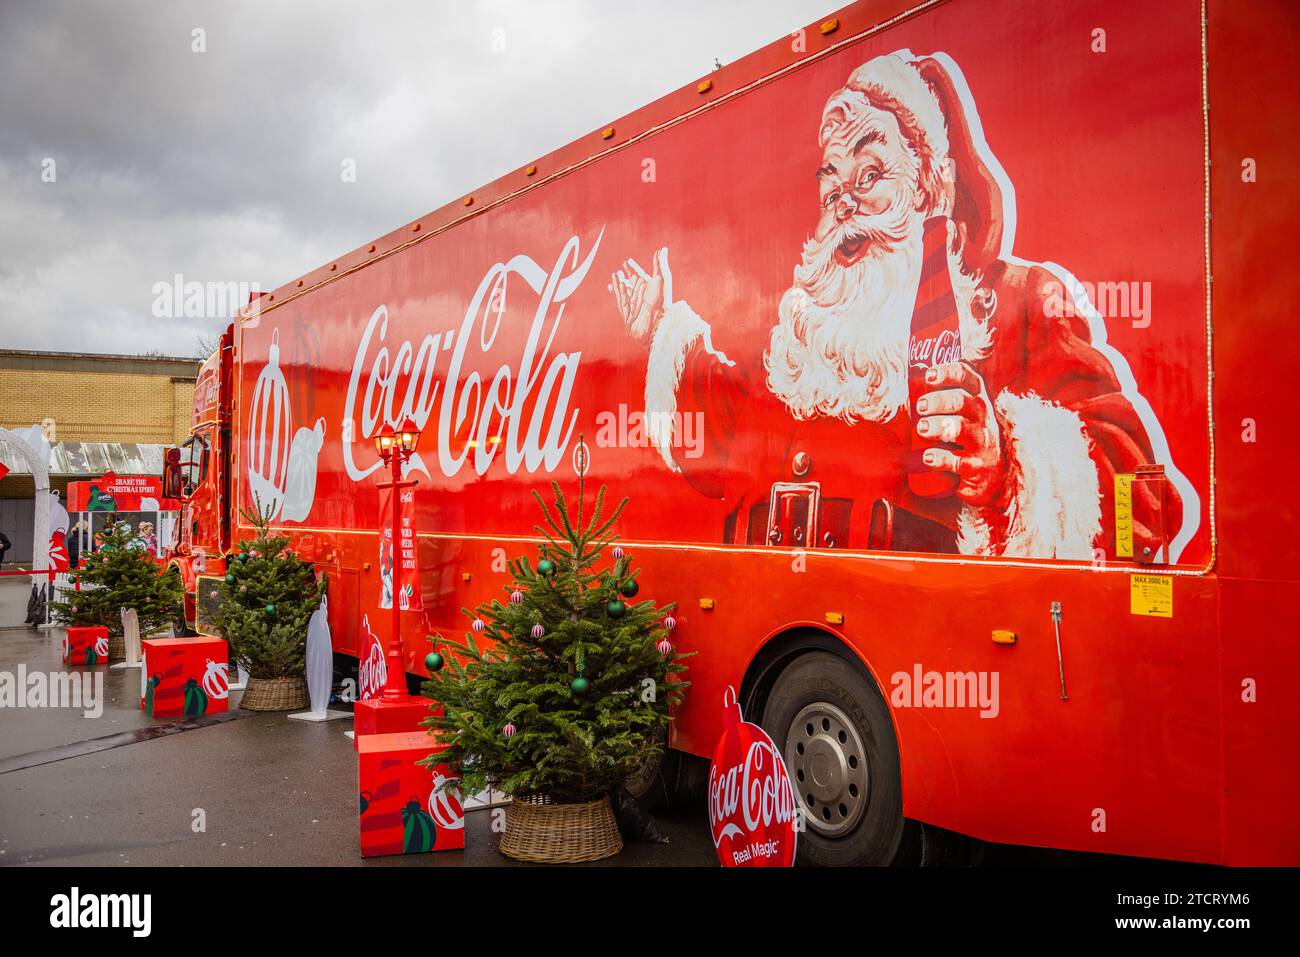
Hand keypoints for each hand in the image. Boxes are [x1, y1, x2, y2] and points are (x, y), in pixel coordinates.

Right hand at [610, 247, 672, 341]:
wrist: (656, 323)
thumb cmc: (662, 301)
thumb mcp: (662, 279)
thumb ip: (660, 264)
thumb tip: (663, 248)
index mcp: (650, 288)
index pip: (640, 275)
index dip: (633, 268)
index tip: (627, 261)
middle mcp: (642, 296)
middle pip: (631, 284)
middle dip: (625, 276)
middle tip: (619, 270)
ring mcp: (634, 304)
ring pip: (624, 292)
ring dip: (619, 283)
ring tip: (615, 274)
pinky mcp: (627, 313)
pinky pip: (621, 300)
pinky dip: (617, 292)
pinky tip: (614, 284)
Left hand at [915, 361, 1006, 506]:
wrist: (993, 477)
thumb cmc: (969, 439)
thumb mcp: (965, 416)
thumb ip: (945, 401)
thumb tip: (908, 388)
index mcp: (978, 402)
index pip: (969, 378)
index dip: (949, 372)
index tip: (929, 375)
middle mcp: (984, 419)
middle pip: (961, 400)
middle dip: (937, 401)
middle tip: (920, 407)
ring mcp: (982, 443)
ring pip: (958, 428)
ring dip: (936, 426)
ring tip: (922, 429)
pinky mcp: (976, 467)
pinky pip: (957, 461)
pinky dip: (939, 458)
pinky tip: (927, 457)